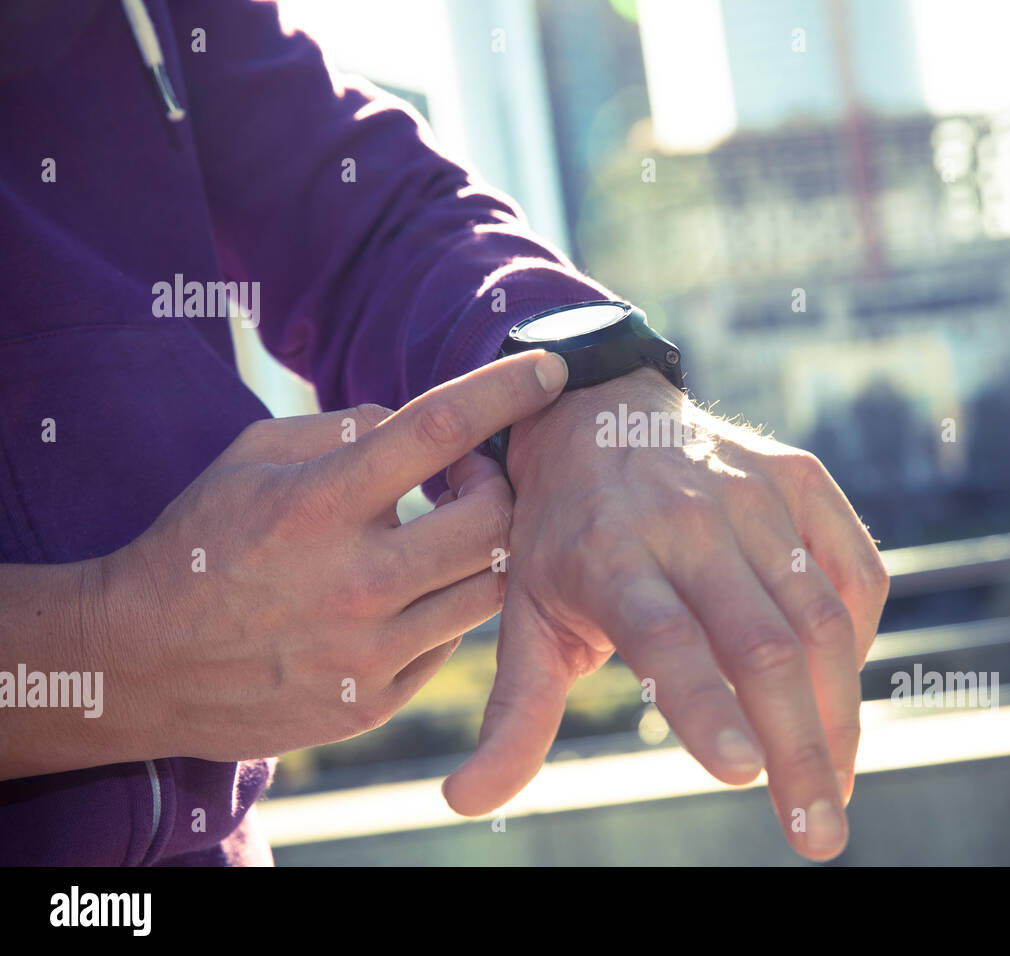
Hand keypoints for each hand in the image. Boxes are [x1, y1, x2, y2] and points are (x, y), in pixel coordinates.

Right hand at [95, 351, 568, 763]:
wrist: (136, 664)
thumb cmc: (197, 544)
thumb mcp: (250, 457)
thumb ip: (342, 429)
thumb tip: (420, 425)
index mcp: (320, 505)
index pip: (437, 430)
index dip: (505, 390)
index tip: (552, 367)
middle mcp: (355, 582)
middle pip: (492, 521)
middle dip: (497, 484)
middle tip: (466, 475)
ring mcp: (369, 652)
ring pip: (489, 588)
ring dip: (484, 547)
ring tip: (443, 531)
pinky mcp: (374, 702)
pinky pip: (451, 641)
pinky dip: (445, 605)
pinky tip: (407, 592)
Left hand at [442, 367, 887, 860]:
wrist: (600, 412)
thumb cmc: (559, 535)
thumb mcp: (526, 615)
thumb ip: (515, 712)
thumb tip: (466, 801)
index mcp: (610, 555)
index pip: (667, 637)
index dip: (706, 705)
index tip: (743, 776)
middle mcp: (689, 520)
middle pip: (762, 644)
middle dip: (800, 747)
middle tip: (818, 835)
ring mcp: (753, 494)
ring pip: (822, 617)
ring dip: (840, 712)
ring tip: (835, 788)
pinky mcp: (799, 478)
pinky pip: (856, 571)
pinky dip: (861, 640)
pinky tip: (841, 691)